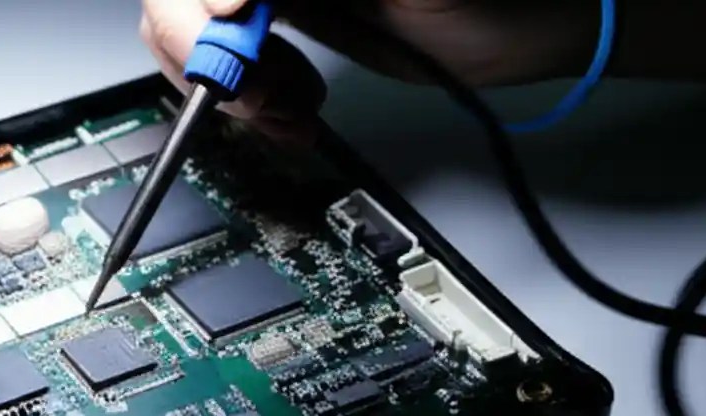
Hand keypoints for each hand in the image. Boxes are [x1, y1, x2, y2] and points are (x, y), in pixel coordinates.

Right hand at [140, 0, 595, 141]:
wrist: (525, 30)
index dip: (197, 1)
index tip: (232, 22)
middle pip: (181, 2)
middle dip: (207, 53)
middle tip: (254, 93)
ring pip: (196, 37)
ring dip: (228, 88)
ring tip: (285, 114)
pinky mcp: (281, 27)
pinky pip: (230, 65)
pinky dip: (251, 102)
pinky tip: (292, 114)